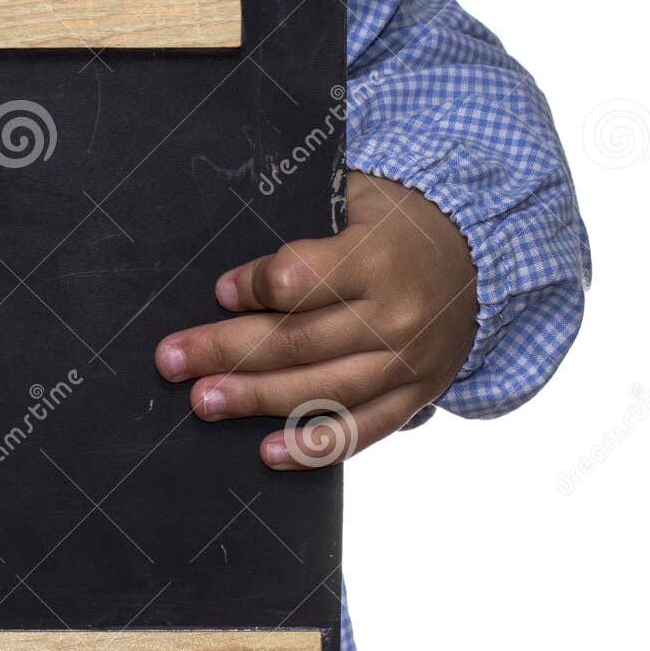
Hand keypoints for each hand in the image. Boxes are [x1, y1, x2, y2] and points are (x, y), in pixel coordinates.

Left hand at [154, 172, 477, 468]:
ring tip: (203, 402)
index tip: (220, 291)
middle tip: (171, 361)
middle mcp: (396, 315)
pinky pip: (363, 431)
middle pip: (296, 342)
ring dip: (254, 399)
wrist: (478, 254)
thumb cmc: (393, 223)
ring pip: (321, 390)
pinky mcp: (416, 397)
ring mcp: (408, 363)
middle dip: (225, 352)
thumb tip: (231, 241)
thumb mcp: (356, 196)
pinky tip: (267, 454)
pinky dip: (314, 448)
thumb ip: (302, 217)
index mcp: (377, 258)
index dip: (253, 287)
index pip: (299, 281)